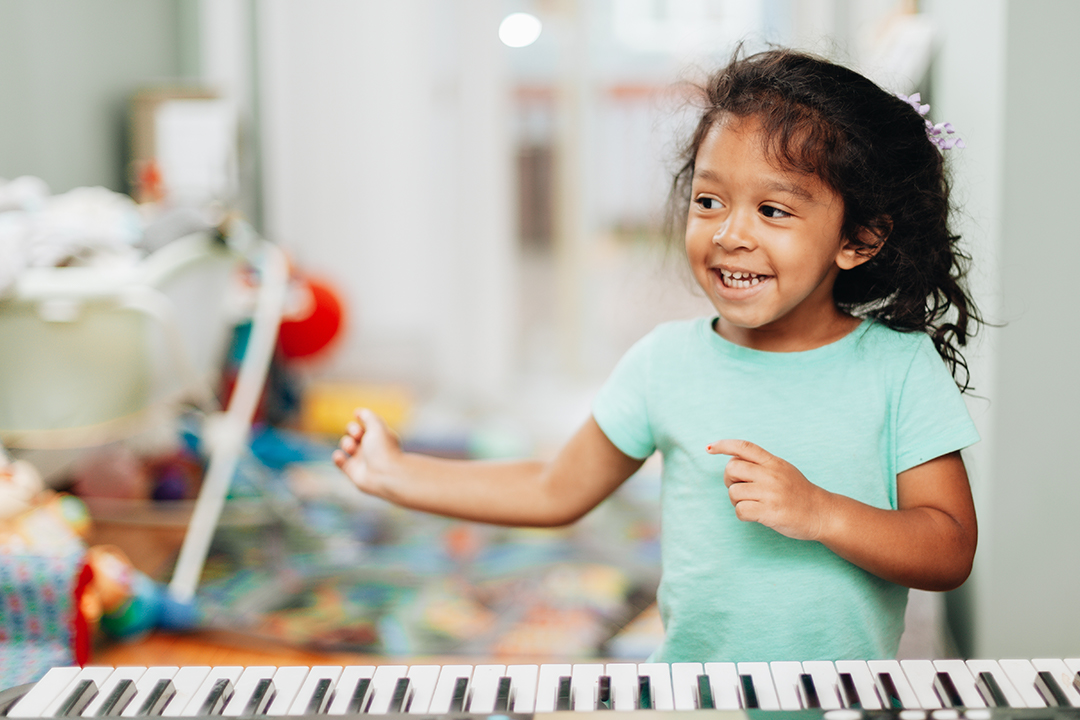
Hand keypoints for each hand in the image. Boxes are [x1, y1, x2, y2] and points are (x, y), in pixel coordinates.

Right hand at [332, 408, 402, 496]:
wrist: (386, 475)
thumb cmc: (384, 450)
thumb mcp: (377, 427)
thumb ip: (368, 417)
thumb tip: (358, 412)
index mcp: (379, 437)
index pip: (365, 424)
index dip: (360, 421)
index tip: (358, 419)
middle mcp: (371, 448)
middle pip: (354, 433)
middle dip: (352, 431)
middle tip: (357, 435)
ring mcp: (362, 460)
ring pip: (347, 445)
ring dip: (346, 443)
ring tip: (352, 448)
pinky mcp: (354, 472)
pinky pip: (341, 462)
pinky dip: (338, 458)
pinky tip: (340, 456)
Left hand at [707, 439, 832, 541]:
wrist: (822, 513)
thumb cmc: (799, 493)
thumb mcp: (783, 469)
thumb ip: (762, 464)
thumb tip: (733, 460)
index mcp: (774, 462)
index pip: (744, 447)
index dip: (724, 445)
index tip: (710, 448)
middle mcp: (771, 475)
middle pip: (732, 469)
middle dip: (729, 480)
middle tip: (740, 489)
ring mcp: (770, 493)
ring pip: (733, 492)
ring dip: (736, 501)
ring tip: (751, 504)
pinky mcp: (770, 512)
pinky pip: (740, 510)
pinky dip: (742, 514)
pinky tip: (753, 515)